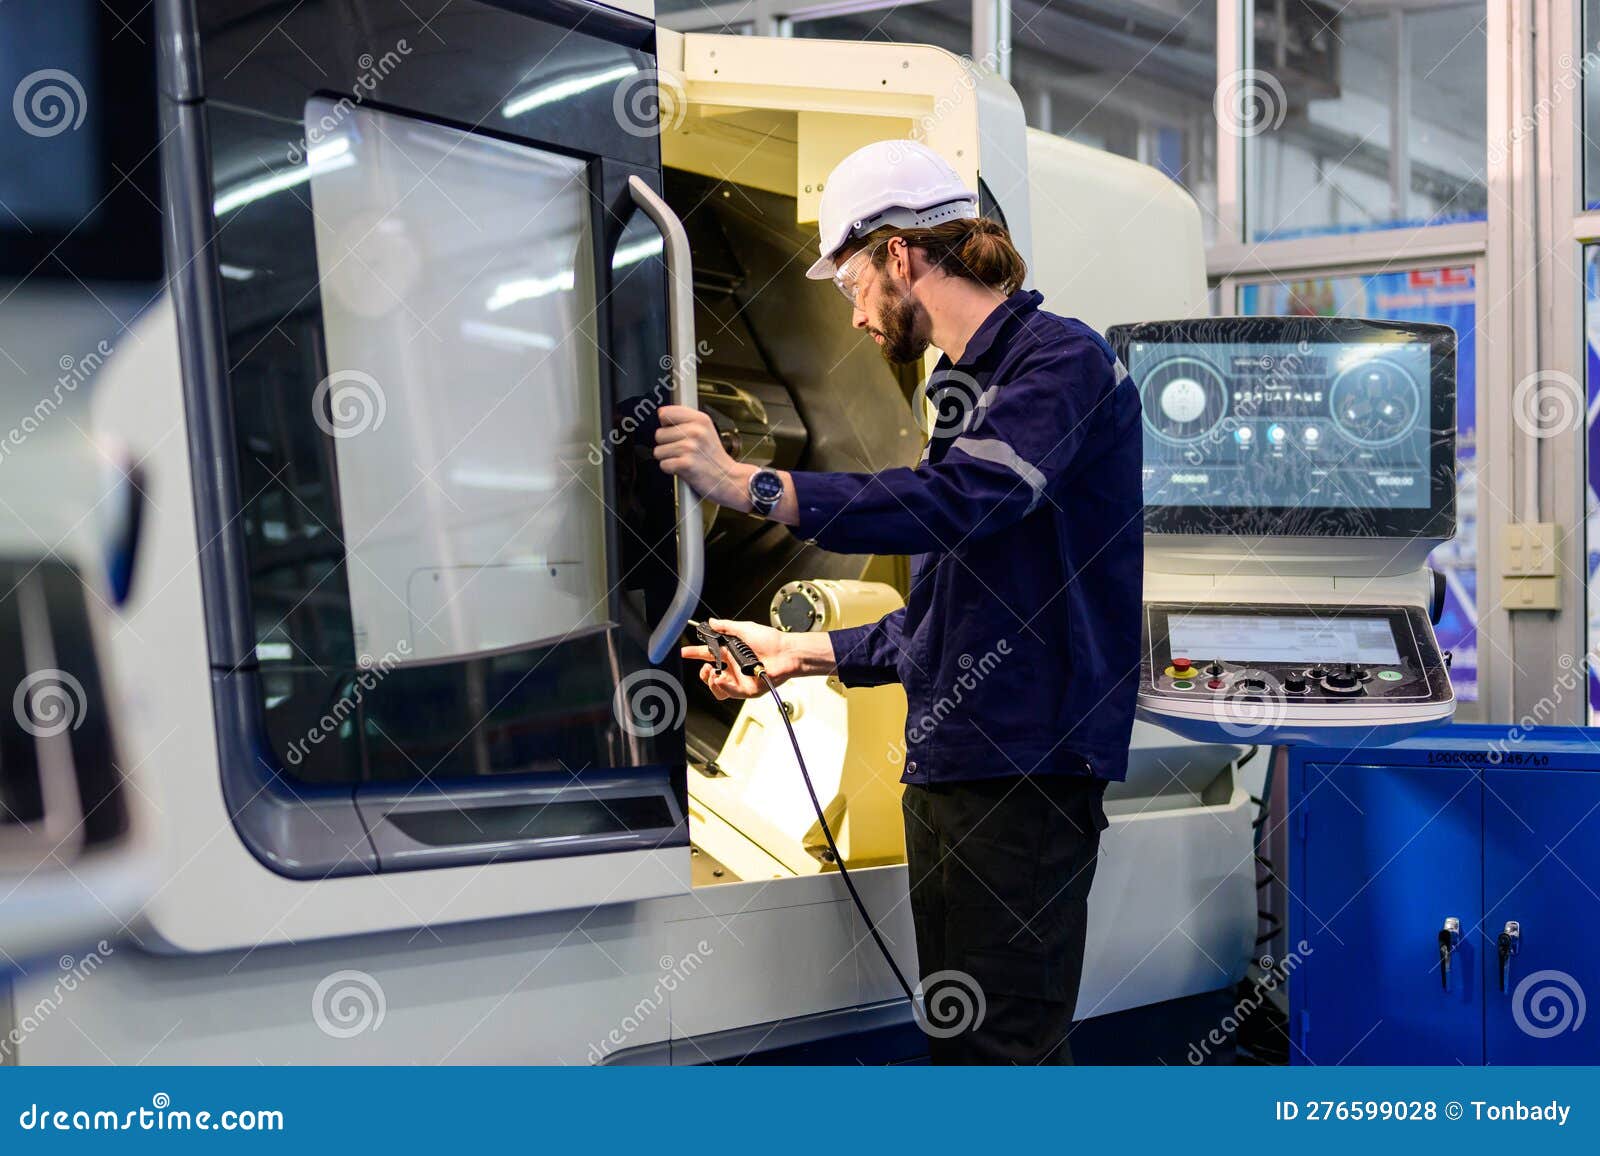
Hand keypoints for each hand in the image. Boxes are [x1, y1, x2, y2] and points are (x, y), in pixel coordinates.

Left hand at [654, 405, 751, 509]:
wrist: (727, 478)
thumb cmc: (714, 457)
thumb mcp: (706, 429)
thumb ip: (685, 420)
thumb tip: (661, 414)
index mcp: (700, 419)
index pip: (664, 413)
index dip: (666, 425)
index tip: (674, 431)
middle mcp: (695, 431)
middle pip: (659, 434)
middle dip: (667, 444)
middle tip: (683, 450)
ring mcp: (690, 447)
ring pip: (658, 451)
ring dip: (668, 459)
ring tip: (684, 459)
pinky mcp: (685, 464)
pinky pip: (663, 465)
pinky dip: (671, 470)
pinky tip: (683, 468)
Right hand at [682, 619, 800, 699]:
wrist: (786, 652)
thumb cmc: (771, 640)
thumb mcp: (744, 629)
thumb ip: (725, 627)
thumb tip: (712, 622)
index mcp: (730, 652)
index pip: (708, 654)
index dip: (695, 653)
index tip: (684, 652)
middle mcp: (733, 667)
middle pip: (709, 676)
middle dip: (702, 673)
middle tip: (705, 667)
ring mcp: (739, 679)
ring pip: (717, 688)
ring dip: (711, 682)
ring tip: (714, 674)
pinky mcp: (747, 690)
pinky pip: (730, 693)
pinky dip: (725, 686)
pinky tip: (724, 678)